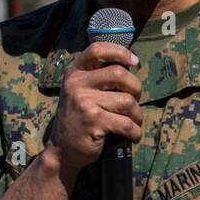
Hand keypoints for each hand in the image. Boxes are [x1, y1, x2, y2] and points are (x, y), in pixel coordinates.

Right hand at [47, 41, 142, 171]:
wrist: (62, 150)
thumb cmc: (79, 117)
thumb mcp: (80, 91)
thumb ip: (97, 76)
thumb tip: (130, 63)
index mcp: (74, 73)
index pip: (97, 50)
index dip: (119, 52)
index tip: (133, 61)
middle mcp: (76, 84)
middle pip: (119, 74)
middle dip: (136, 88)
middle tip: (134, 101)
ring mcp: (84, 102)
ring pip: (127, 101)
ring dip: (137, 114)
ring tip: (132, 122)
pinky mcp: (93, 121)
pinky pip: (126, 123)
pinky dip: (135, 132)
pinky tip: (132, 135)